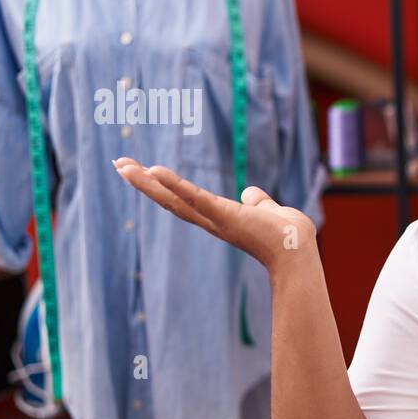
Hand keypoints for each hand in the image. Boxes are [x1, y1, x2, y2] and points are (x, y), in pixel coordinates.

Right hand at [112, 157, 315, 277]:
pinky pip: (195, 198)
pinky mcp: (225, 215)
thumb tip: (250, 193)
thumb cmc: (289, 237)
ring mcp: (216, 219)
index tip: (144, 171)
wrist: (298, 253)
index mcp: (220, 218)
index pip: (185, 201)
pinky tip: (155, 171)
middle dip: (144, 184)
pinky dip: (175, 185)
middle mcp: (211, 221)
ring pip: (174, 200)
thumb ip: (259, 203)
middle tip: (119, 165)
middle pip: (170, 200)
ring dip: (147, 183)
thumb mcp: (270, 212)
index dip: (164, 188)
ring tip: (123, 166)